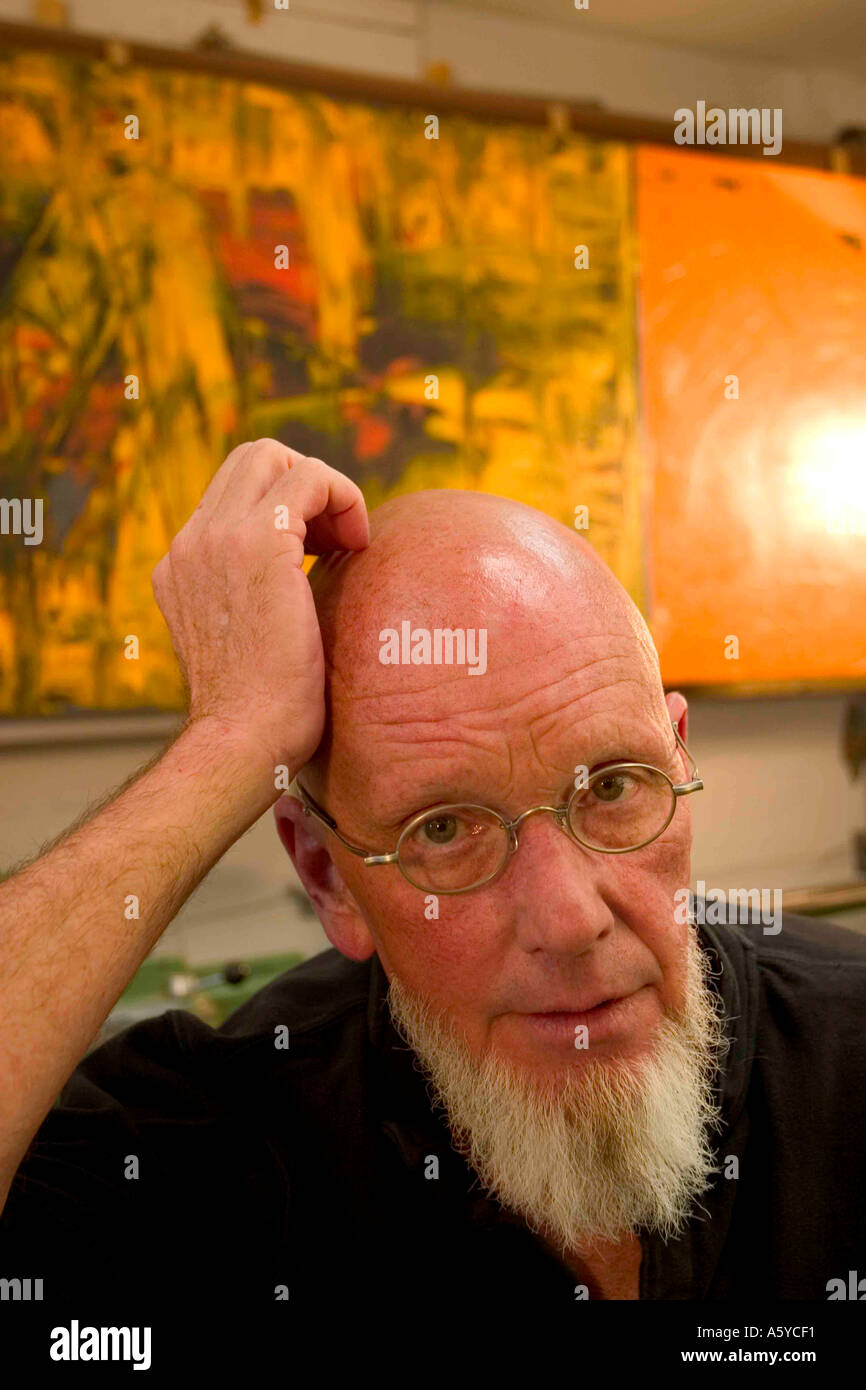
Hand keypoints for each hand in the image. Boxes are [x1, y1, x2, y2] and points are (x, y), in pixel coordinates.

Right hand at [152, 439, 368, 776]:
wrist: (245, 740)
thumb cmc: (262, 714)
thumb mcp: (247, 644)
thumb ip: (255, 601)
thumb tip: (304, 583)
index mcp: (181, 566)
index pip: (233, 494)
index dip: (288, 507)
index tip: (321, 551)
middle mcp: (189, 544)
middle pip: (251, 458)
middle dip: (306, 481)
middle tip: (338, 538)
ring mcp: (217, 538)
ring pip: (276, 456)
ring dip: (327, 489)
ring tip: (350, 543)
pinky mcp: (257, 542)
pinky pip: (311, 478)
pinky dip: (345, 498)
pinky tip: (359, 546)